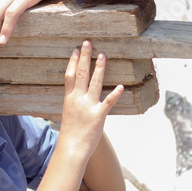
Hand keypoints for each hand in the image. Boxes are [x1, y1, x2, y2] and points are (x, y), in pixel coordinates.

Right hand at [58, 41, 123, 159]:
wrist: (71, 148)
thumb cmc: (71, 133)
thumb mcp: (69, 113)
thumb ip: (75, 102)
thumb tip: (79, 94)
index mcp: (69, 99)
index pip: (69, 75)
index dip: (72, 61)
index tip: (75, 49)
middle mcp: (78, 99)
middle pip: (80, 74)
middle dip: (84, 57)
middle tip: (87, 43)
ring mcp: (88, 107)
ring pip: (94, 83)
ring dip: (99, 68)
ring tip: (102, 55)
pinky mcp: (99, 115)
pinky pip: (108, 103)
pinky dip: (115, 95)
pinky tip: (121, 86)